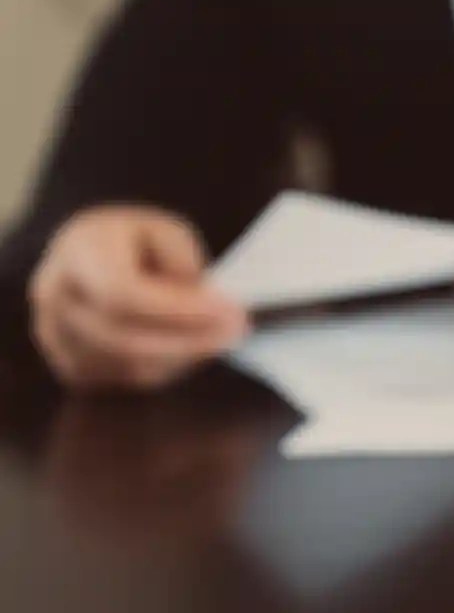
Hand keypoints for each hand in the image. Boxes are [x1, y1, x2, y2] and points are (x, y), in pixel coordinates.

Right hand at [29, 205, 246, 389]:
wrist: (91, 254)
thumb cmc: (136, 241)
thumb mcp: (168, 231)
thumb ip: (182, 263)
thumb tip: (197, 306)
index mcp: (78, 250)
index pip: (121, 294)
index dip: (179, 310)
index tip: (230, 311)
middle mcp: (55, 294)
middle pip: (125, 338)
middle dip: (191, 339)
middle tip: (239, 329)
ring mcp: (55, 334)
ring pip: (129, 366)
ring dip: (184, 356)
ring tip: (219, 335)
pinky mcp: (69, 364)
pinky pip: (124, 380)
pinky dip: (166, 368)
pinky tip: (187, 346)